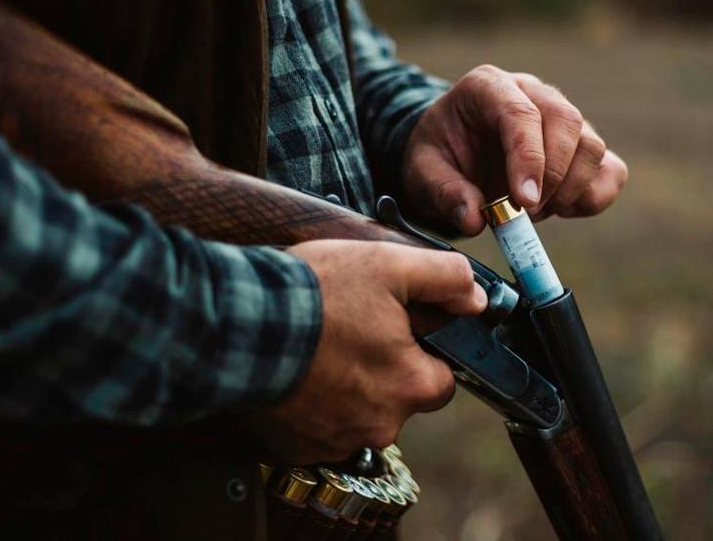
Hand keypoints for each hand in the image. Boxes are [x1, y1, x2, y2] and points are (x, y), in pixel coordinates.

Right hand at [252, 240, 485, 464]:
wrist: (237, 323)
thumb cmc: (315, 293)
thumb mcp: (390, 264)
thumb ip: (444, 278)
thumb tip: (476, 298)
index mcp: (412, 386)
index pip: (442, 378)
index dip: (423, 349)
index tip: (396, 328)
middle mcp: (381, 426)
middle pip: (398, 397)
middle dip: (382, 368)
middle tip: (351, 330)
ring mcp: (337, 442)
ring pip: (359, 413)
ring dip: (346, 386)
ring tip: (319, 346)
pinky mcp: (299, 448)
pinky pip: (319, 428)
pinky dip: (312, 404)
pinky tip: (297, 370)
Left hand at [404, 64, 628, 234]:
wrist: (453, 153)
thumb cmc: (439, 155)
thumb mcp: (423, 172)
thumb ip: (444, 192)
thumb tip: (474, 220)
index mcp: (488, 86)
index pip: (521, 113)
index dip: (529, 159)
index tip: (523, 202)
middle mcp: (532, 92)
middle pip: (567, 121)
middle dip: (553, 176)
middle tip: (527, 214)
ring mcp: (563, 118)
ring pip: (592, 146)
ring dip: (570, 190)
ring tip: (533, 213)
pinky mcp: (583, 146)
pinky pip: (611, 169)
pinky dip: (594, 197)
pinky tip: (560, 209)